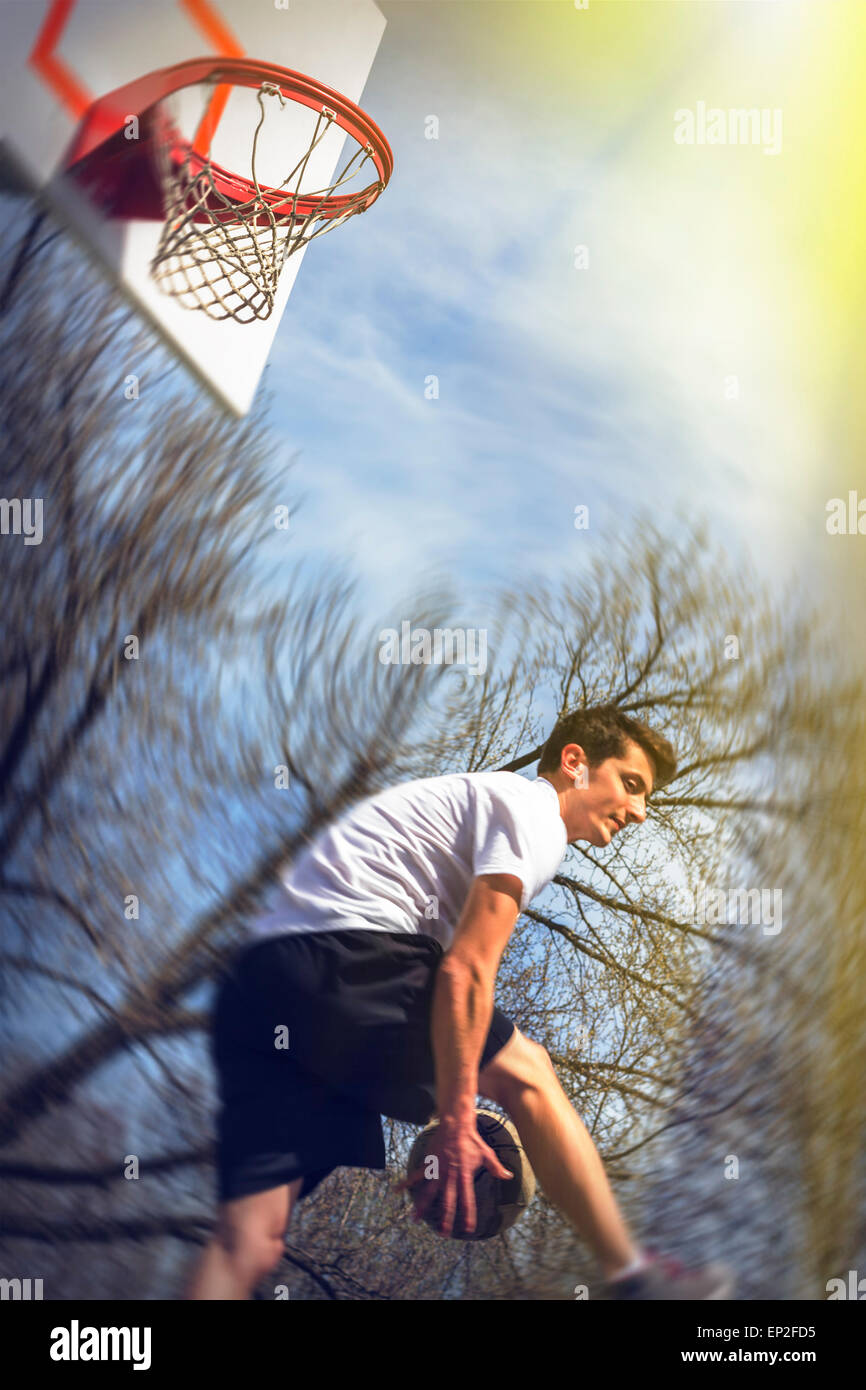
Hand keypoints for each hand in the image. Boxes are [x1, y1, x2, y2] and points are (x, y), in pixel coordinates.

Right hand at [396, 1113, 512, 1236]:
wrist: (455, 1123)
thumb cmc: (472, 1139)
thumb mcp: (487, 1154)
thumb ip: (496, 1168)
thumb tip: (509, 1176)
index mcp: (464, 1175)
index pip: (467, 1199)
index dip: (467, 1215)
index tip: (467, 1229)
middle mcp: (450, 1175)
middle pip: (447, 1201)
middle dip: (445, 1218)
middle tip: (442, 1234)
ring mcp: (437, 1170)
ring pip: (428, 1192)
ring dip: (422, 1206)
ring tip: (415, 1220)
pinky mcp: (428, 1163)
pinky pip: (415, 1175)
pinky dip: (405, 1183)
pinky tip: (395, 1190)